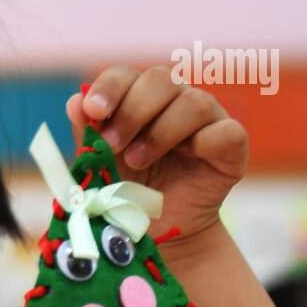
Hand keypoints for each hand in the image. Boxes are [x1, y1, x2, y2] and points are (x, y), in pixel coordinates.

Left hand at [65, 65, 248, 249]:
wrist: (154, 231)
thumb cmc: (124, 192)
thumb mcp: (99, 166)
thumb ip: (87, 136)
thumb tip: (75, 101)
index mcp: (138, 99)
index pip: (126, 75)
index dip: (109, 87)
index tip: (93, 112)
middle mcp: (174, 101)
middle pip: (161, 79)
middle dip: (131, 111)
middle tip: (111, 146)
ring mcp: (207, 120)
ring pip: (194, 102)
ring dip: (161, 132)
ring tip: (138, 161)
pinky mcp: (231, 147)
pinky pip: (228, 131)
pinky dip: (205, 142)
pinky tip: (188, 157)